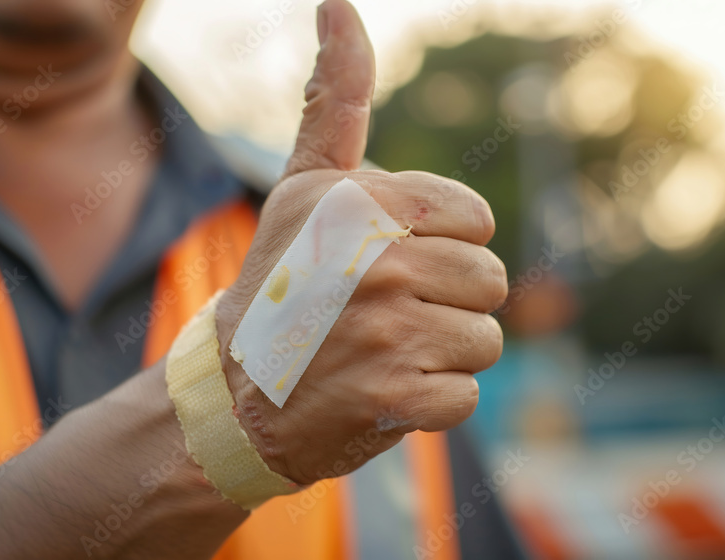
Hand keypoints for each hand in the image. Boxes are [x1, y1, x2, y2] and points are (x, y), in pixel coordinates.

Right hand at [215, 0, 506, 484]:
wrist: (234, 395)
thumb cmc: (281, 284)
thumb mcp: (302, 187)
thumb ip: (333, 100)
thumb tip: (337, 2)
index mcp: (362, 203)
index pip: (478, 221)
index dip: (439, 245)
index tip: (384, 264)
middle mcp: (376, 262)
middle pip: (490, 280)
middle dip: (445, 301)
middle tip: (380, 316)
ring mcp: (388, 334)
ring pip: (484, 339)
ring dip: (440, 353)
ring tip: (379, 355)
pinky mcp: (396, 399)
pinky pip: (465, 395)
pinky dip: (427, 403)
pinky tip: (376, 394)